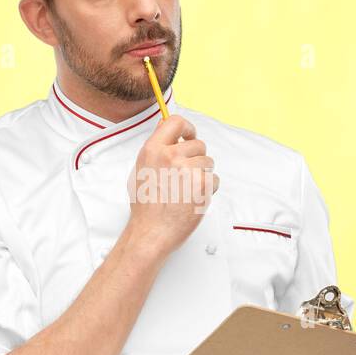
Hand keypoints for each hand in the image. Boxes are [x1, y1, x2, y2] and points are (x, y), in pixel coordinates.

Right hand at [125, 115, 218, 257]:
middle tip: (186, 176)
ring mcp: (187, 169)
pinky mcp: (202, 184)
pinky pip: (214, 179)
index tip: (189, 135)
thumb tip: (164, 125)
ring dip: (202, 175)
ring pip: (208, 162)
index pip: (175, 122)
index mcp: (152, 150)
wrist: (151, 232)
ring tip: (186, 190)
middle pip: (198, 144)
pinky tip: (192, 199)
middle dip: (197, 158)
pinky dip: (208, 190)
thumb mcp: (141, 170)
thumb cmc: (146, 206)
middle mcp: (170, 156)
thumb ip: (156, 148)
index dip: (187, 127)